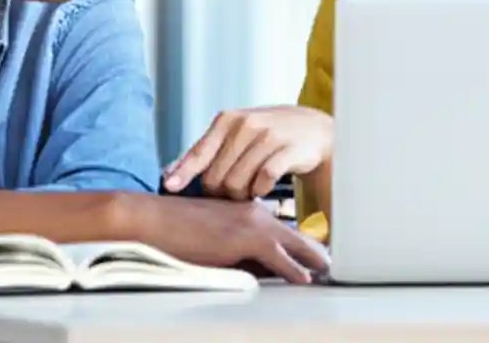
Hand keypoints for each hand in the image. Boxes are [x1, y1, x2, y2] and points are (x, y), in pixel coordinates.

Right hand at [124, 194, 328, 283]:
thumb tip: (263, 271)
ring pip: (293, 243)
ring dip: (313, 259)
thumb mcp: (215, 239)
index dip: (302, 245)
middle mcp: (255, 212)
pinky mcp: (243, 236)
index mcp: (248, 210)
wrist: (154, 219)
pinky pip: (277, 256)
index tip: (318, 257)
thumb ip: (241, 250)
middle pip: (295, 234)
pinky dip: (294, 269)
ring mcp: (251, 222)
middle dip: (316, 251)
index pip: (283, 229)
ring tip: (329, 272)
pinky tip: (306, 280)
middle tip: (334, 265)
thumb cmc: (177, 230)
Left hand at [164, 106, 332, 199]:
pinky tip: (263, 189)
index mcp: (228, 120)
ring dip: (241, 195)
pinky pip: (263, 181)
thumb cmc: (270, 134)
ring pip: (238, 182)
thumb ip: (207, 151)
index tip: (170, 186)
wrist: (316, 130)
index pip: (199, 151)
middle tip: (232, 193)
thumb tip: (169, 173)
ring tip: (249, 191)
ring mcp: (268, 136)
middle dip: (220, 192)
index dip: (183, 171)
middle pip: (217, 177)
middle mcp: (246, 125)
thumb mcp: (236, 134)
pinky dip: (260, 191)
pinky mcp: (288, 151)